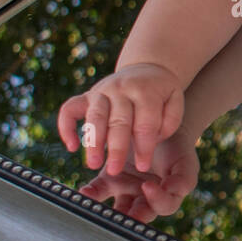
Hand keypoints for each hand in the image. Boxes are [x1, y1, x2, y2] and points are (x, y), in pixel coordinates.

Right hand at [58, 62, 185, 174]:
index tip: (144, 166)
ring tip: (93, 164)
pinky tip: (72, 147)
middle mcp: (121, 89)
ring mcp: (101, 91)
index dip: (144, 146)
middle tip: (115, 170)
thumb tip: (152, 139)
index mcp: (145, 92)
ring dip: (93, 142)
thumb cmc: (162, 93)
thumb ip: (170, 121)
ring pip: (94, 117)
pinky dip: (66, 127)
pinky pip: (69, 109)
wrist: (147, 69)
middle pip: (118, 121)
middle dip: (117, 148)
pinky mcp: (86, 96)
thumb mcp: (175, 102)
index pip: (145, 123)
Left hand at [77, 128, 199, 222]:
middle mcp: (144, 199)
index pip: (163, 206)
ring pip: (115, 208)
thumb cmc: (177, 150)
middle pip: (136, 215)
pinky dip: (91, 194)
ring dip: (105, 211)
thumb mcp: (185, 163)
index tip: (148, 185)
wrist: (158, 131)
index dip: (156, 200)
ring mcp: (125, 191)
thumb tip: (171, 190)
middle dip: (126, 218)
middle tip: (118, 217)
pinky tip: (86, 192)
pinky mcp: (108, 182)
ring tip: (97, 205)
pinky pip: (98, 192)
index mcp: (166, 197)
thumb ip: (183, 179)